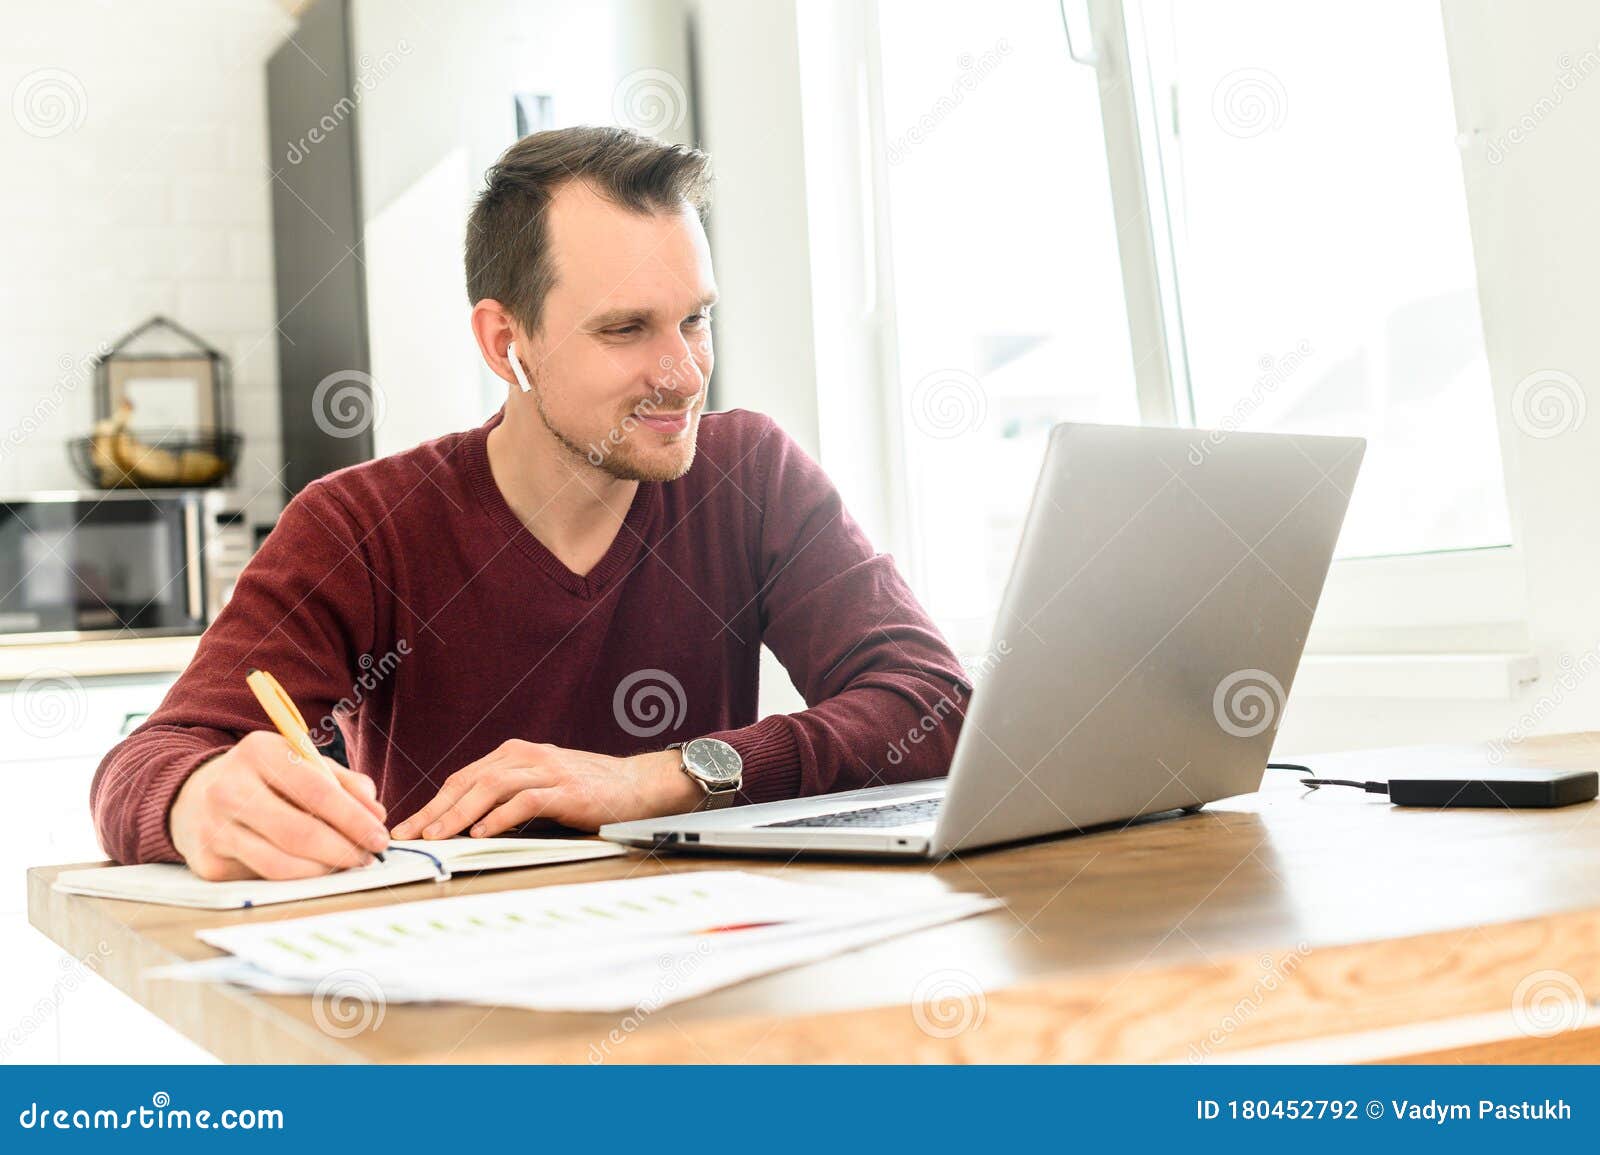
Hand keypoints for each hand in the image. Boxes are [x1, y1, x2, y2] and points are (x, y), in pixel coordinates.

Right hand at [169, 729, 390, 880]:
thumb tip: (376, 813)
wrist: (192, 795)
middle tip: (368, 857)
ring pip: (281, 864)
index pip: (316, 790)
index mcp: (258, 752)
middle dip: (343, 849)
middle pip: (299, 832)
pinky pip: (263, 877)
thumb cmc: (262, 778)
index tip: (380, 836)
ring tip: (345, 864)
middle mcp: (229, 788)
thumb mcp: (299, 762)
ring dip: (323, 869)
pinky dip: (296, 877)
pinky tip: (312, 869)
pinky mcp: (207, 862)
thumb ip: (343, 782)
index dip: (353, 818)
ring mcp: (214, 828)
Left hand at [390, 742, 702, 838]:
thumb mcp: (542, 786)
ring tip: (435, 837)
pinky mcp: (566, 789)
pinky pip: (524, 801)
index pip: (462, 778)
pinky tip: (480, 834)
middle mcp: (526, 756)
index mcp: (515, 755)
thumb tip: (466, 827)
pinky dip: (498, 818)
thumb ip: (509, 798)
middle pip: (468, 781)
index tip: (409, 827)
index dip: (432, 803)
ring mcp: (547, 770)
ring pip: (490, 788)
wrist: (639, 785)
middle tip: (408, 835)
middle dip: (434, 810)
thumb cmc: (589, 791)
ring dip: (458, 815)